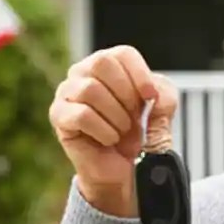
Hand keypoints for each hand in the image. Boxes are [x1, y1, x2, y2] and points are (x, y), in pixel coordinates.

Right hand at [48, 45, 177, 216]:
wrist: (124, 170)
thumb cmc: (139, 134)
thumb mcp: (162, 113)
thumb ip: (164, 97)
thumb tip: (154, 94)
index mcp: (110, 64)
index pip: (123, 54)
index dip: (140, 75)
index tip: (151, 97)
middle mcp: (84, 72)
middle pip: (101, 63)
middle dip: (125, 93)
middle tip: (134, 116)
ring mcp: (67, 92)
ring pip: (90, 89)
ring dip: (116, 115)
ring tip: (122, 130)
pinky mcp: (59, 116)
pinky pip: (81, 115)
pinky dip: (103, 130)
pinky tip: (110, 139)